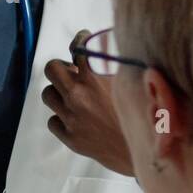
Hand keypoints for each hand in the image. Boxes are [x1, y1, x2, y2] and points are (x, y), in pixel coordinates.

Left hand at [42, 29, 134, 175]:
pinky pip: (53, 121)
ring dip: (59, 92)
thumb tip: (113, 48)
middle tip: (72, 72)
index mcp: (94, 79)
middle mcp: (78, 97)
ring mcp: (71, 118)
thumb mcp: (133, 84)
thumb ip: (119, 66)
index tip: (83, 39)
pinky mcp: (69, 137)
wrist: (142, 153)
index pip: (78, 47)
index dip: (80, 39)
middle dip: (61, 68)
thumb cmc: (143, 117)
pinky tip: (75, 118)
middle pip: (51, 69)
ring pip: (48, 95)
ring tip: (74, 97)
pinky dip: (61, 118)